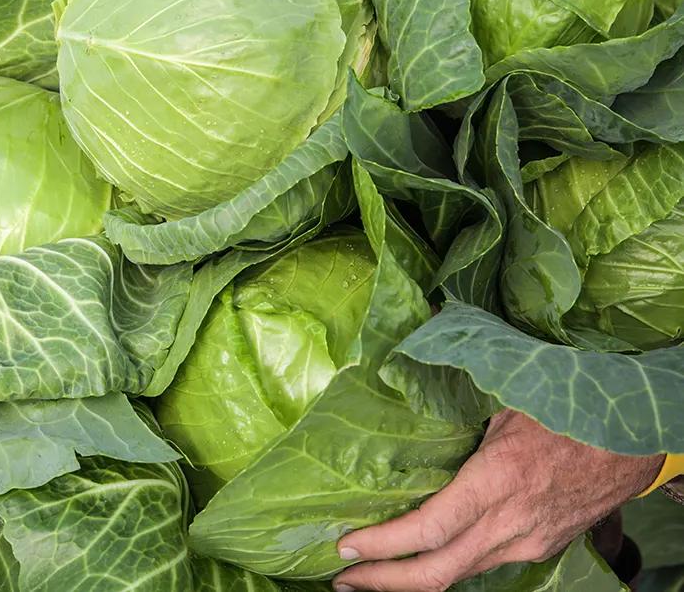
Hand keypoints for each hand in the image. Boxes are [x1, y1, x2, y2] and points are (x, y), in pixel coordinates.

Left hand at [333, 410, 662, 591]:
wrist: (629, 439)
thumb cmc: (560, 408)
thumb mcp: (502, 401)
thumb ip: (454, 415)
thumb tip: (401, 397)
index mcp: (497, 480)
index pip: (430, 529)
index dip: (384, 545)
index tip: (347, 546)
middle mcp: (510, 524)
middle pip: (437, 572)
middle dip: (384, 582)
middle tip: (342, 578)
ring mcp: (526, 543)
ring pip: (459, 576)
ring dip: (411, 579)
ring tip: (371, 574)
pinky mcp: (537, 548)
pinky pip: (481, 565)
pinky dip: (444, 566)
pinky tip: (421, 558)